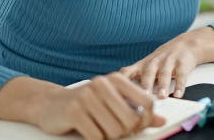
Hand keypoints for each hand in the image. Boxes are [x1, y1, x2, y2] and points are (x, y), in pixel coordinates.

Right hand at [37, 72, 165, 139]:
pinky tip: (88, 131)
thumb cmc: (87, 104)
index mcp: (117, 79)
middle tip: (115, 130)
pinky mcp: (74, 111)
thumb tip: (162, 121)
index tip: (138, 125)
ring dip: (109, 136)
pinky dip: (95, 139)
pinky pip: (96, 136)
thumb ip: (138, 111)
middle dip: (125, 131)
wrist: (51, 104)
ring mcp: (87, 97)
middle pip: (131, 120)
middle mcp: (103, 84)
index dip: (146, 119)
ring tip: (100, 128)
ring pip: (114, 131)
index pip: (147, 102)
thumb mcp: (114, 102)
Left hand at [120, 27, 213, 98]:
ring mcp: (169, 62)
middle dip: (145, 84)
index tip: (118, 91)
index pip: (128, 72)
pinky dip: (180, 85)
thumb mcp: (146, 65)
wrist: (185, 44)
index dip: (122, 80)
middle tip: (143, 96)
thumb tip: (119, 95)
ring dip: (163, 85)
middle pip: (148, 72)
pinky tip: (178, 94)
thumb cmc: (162, 60)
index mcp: (142, 65)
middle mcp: (154, 63)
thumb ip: (133, 77)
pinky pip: (181, 75)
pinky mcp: (182, 64)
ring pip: (165, 73)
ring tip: (162, 96)